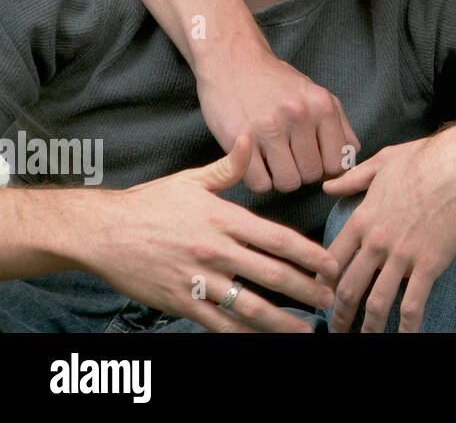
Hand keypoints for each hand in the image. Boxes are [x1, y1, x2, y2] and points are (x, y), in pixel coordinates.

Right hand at [84, 135, 337, 331]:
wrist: (101, 231)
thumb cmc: (149, 204)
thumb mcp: (192, 180)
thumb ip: (229, 166)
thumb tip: (252, 138)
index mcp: (224, 219)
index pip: (279, 239)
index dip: (310, 255)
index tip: (332, 266)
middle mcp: (216, 250)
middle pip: (272, 274)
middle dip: (307, 289)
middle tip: (330, 299)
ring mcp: (198, 279)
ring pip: (249, 305)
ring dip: (282, 320)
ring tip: (305, 329)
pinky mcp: (180, 301)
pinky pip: (217, 323)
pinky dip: (242, 334)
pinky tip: (261, 339)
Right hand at [195, 40, 359, 192]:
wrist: (233, 61)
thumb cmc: (277, 83)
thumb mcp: (316, 95)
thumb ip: (339, 126)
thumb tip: (349, 162)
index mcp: (322, 105)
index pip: (338, 163)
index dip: (326, 169)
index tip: (313, 160)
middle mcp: (299, 115)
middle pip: (312, 175)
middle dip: (302, 173)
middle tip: (289, 157)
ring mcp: (269, 127)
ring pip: (288, 183)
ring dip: (280, 178)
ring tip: (272, 160)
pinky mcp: (241, 139)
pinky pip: (260, 184)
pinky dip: (259, 180)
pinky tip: (256, 162)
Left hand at [322, 125, 455, 332]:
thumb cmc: (423, 158)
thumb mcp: (381, 162)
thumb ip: (352, 179)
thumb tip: (328, 185)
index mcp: (362, 219)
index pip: (330, 259)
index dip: (322, 283)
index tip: (322, 296)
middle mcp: (376, 242)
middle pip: (348, 288)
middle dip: (339, 315)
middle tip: (337, 329)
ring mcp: (402, 255)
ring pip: (376, 303)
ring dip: (368, 328)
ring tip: (365, 339)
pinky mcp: (429, 264)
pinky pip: (413, 304)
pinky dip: (406, 327)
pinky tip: (405, 338)